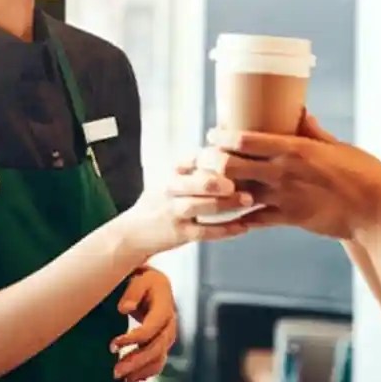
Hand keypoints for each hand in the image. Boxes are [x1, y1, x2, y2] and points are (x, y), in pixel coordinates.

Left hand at [111, 267, 176, 381]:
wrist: (152, 283)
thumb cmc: (143, 278)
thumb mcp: (139, 277)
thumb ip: (132, 291)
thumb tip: (124, 309)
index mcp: (165, 305)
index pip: (152, 327)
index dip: (134, 338)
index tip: (113, 344)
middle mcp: (170, 322)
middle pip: (156, 347)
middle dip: (136, 361)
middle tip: (115, 371)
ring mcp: (167, 334)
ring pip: (158, 357)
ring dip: (139, 370)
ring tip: (120, 378)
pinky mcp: (162, 342)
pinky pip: (158, 362)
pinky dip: (145, 372)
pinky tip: (130, 379)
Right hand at [114, 167, 254, 260]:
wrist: (132, 233)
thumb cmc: (159, 203)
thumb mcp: (170, 180)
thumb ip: (194, 168)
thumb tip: (225, 147)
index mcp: (171, 173)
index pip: (195, 158)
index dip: (217, 155)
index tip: (240, 153)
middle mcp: (170, 190)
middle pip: (198, 181)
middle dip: (223, 180)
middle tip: (245, 180)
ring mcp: (173, 213)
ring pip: (201, 206)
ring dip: (227, 203)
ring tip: (248, 200)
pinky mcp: (179, 234)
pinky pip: (204, 232)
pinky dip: (225, 230)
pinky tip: (243, 227)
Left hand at [201, 111, 380, 239]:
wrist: (376, 211)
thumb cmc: (362, 174)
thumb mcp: (337, 147)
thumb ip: (313, 132)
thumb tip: (300, 112)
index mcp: (295, 148)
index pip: (245, 139)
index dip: (222, 136)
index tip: (212, 134)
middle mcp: (284, 172)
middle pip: (232, 166)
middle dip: (213, 163)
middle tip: (203, 160)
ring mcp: (284, 198)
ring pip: (238, 194)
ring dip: (219, 191)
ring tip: (206, 186)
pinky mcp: (290, 219)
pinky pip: (255, 219)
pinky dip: (239, 216)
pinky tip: (228, 214)